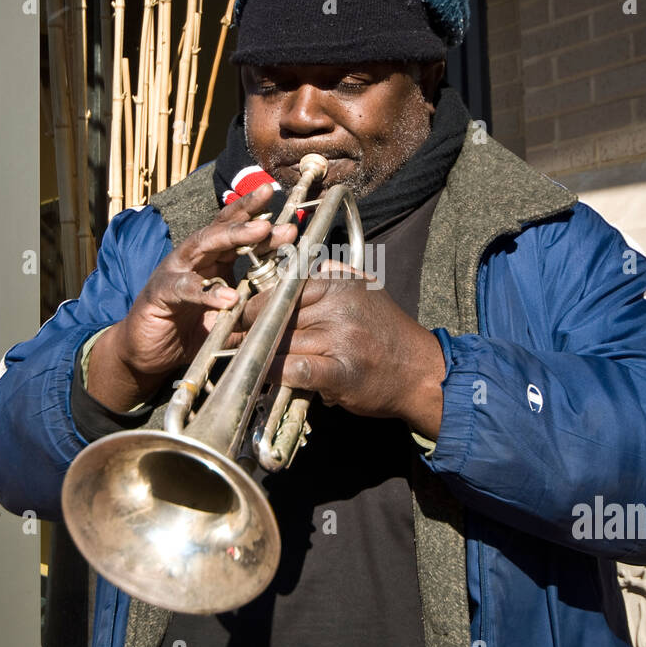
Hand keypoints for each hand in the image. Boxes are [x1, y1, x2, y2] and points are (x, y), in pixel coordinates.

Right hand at [86, 184, 297, 412]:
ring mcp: (175, 271)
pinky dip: (207, 292)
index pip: (238, 235)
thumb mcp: (229, 322)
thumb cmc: (188, 332)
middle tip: (274, 199)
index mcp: (213, 261)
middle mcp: (194, 259)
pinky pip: (185, 288)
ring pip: (204, 245)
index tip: (290, 216)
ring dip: (234, 235)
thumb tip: (288, 309)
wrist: (147, 354)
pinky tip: (229, 296)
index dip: (262, 221)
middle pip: (222, 227)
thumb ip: (252, 313)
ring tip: (261, 231)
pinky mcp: (160, 293)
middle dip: (250, 212)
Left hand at [229, 260, 446, 438]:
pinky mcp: (341, 371)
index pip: (284, 286)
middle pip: (277, 312)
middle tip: (223, 333)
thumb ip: (328, 281)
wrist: (422, 373)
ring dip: (253, 350)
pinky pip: (294, 368)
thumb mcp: (361, 293)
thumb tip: (286, 272)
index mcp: (340, 282)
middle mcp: (340, 305)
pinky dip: (272, 371)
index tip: (235, 310)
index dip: (255, 301)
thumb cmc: (386, 335)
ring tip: (232, 354)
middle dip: (247, 325)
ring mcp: (341, 338)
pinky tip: (257, 374)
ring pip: (281, 340)